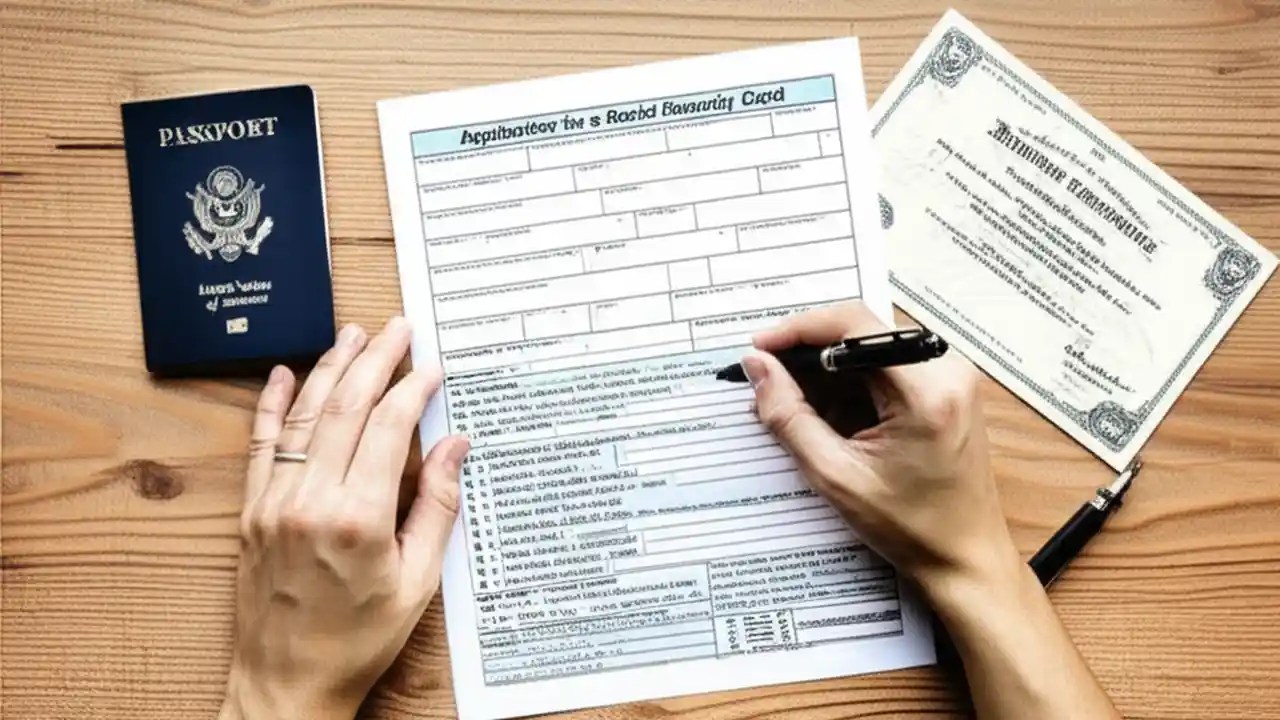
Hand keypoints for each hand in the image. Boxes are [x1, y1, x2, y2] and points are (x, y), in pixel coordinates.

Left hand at [219, 318, 468, 719]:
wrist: (288, 683)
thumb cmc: (359, 641)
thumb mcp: (418, 582)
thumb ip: (436, 507)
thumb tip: (454, 447)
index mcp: (358, 519)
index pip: (387, 429)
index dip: (412, 390)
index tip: (431, 367)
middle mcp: (310, 502)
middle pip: (345, 409)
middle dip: (375, 361)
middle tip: (398, 329)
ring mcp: (274, 503)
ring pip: (303, 417)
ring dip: (329, 369)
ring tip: (353, 335)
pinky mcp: (251, 512)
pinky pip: (262, 445)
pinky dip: (272, 406)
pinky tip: (282, 374)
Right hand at [743, 302, 1019, 598]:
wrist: (965, 559)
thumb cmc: (912, 529)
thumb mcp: (836, 475)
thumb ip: (789, 416)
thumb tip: (758, 368)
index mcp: (928, 390)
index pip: (853, 325)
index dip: (798, 330)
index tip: (760, 348)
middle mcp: (948, 371)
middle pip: (860, 332)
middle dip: (808, 353)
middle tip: (767, 379)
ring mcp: (951, 377)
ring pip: (869, 348)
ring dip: (827, 371)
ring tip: (795, 407)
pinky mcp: (946, 388)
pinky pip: (886, 366)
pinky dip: (850, 384)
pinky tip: (828, 417)